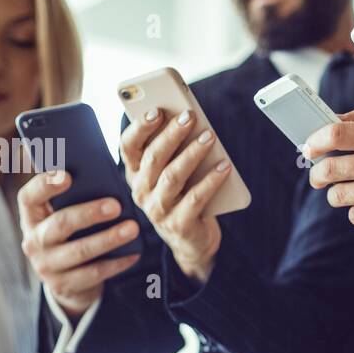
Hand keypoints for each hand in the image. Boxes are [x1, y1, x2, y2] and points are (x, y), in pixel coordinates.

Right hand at [19, 170, 141, 318]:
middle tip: (116, 205)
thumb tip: (105, 177)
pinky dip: (116, 263)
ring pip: (80, 251)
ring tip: (132, 228)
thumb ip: (75, 198)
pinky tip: (133, 254)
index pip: (29, 197)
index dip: (45, 185)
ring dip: (108, 239)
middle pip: (60, 224)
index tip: (67, 175)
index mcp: (32, 216)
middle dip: (89, 213)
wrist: (65, 280)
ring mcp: (46, 265)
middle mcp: (34, 241)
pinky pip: (94, 273)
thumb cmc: (71, 234)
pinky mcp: (63, 285)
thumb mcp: (63, 215)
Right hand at [123, 109, 230, 282]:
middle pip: (153, 157)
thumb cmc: (183, 196)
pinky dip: (211, 180)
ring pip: (173, 176)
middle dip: (172, 134)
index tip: (156, 110)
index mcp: (135, 174)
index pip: (128, 146)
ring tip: (210, 136)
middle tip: (190, 116)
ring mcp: (158, 210)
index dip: (140, 127)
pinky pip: (196, 198)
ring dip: (193, 153)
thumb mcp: (172, 172)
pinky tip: (225, 166)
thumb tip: (188, 121)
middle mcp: (141, 191)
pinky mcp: (179, 224)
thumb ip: (174, 151)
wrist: (191, 242)